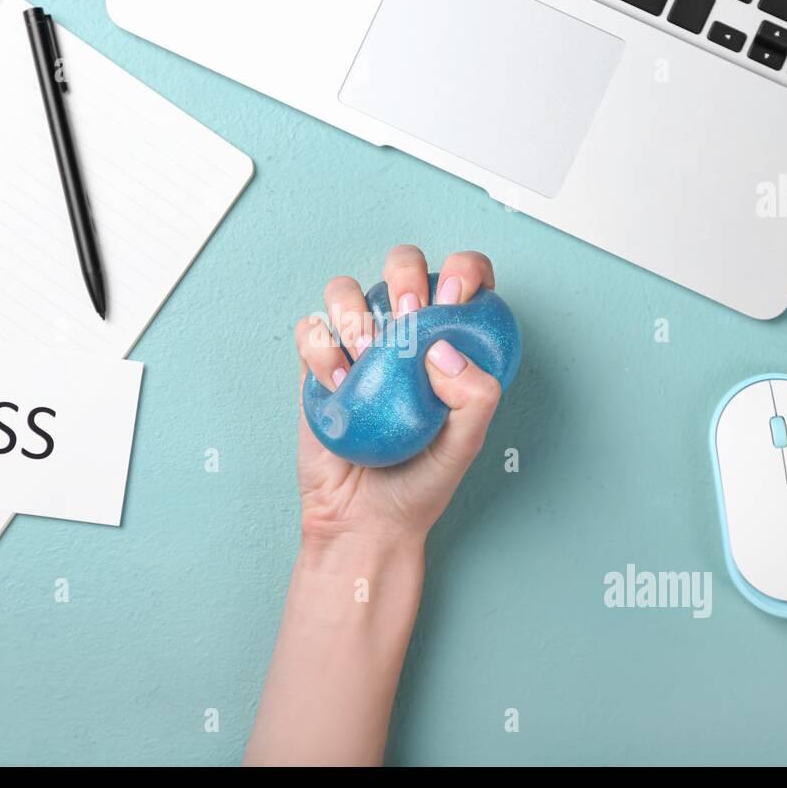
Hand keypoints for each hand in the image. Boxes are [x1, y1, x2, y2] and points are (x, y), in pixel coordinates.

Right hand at [294, 246, 504, 548]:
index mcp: (450, 343)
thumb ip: (475, 397)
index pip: (465, 279)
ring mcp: (357, 347)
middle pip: (402, 266)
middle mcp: (405, 336)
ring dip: (354, 309)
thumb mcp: (465, 446)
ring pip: (346, 289)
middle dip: (404, 274)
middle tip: (409, 316)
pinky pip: (310, 330)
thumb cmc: (420, 484)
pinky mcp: (317, 366)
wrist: (364, 522)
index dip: (463, 271)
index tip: (454, 298)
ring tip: (365, 354)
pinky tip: (337, 384)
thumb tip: (444, 348)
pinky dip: (320, 348)